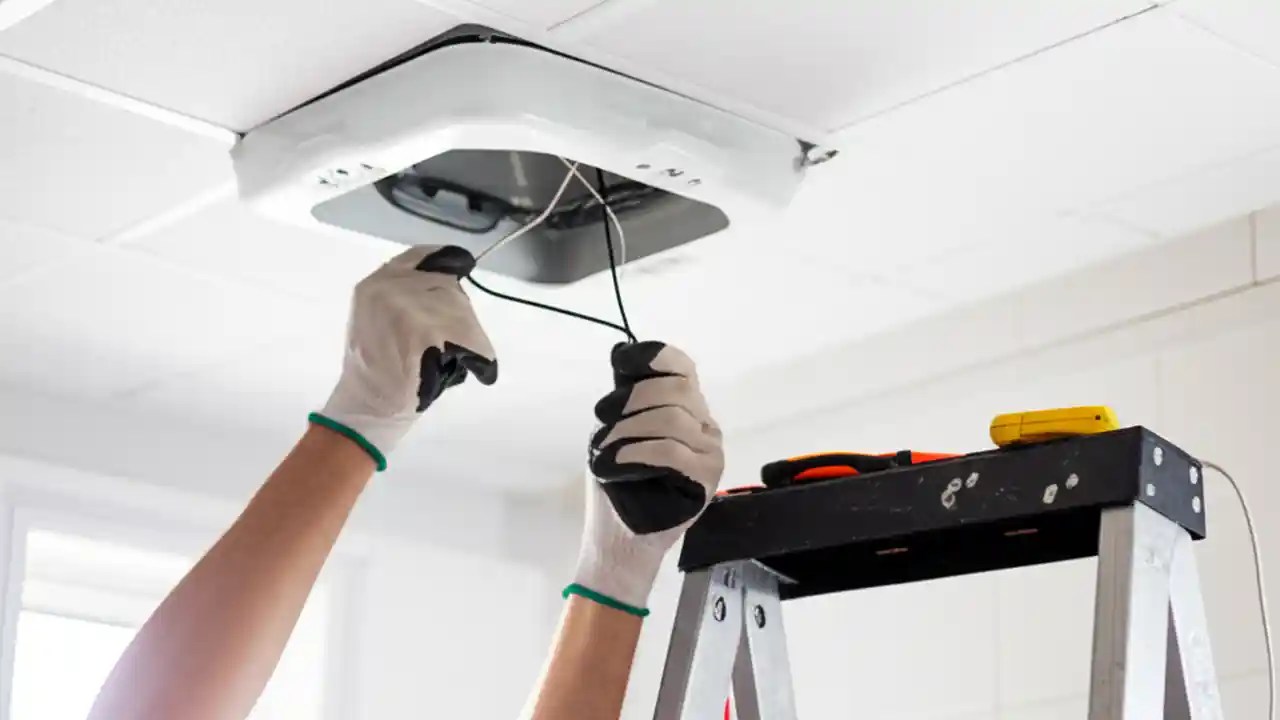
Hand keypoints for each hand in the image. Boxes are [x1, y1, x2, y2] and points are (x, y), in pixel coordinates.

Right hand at [311, 246, 496, 470]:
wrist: (369, 404)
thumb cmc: (377, 367)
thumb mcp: (379, 316)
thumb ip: (406, 294)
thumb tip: (448, 280)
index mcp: (377, 283)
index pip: (421, 257)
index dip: (445, 261)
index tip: (461, 264)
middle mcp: (389, 288)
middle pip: (448, 287)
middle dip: (458, 313)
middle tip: (454, 342)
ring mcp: (406, 308)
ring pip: (461, 312)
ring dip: (469, 338)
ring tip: (457, 359)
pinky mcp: (425, 333)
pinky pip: (470, 339)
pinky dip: (482, 358)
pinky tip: (481, 371)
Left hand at [570, 342, 723, 612]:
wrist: (620, 539)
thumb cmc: (617, 483)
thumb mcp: (615, 432)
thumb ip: (628, 400)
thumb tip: (622, 354)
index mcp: (685, 409)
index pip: (683, 368)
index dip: (657, 357)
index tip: (624, 363)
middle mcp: (705, 425)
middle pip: (676, 389)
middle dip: (633, 399)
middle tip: (604, 420)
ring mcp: (711, 451)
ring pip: (671, 418)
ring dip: (628, 431)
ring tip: (606, 452)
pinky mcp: (708, 477)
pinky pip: (671, 451)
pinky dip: (636, 454)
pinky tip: (615, 464)